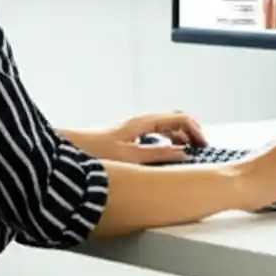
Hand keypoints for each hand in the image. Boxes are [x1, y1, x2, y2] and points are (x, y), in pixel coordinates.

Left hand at [93, 111, 207, 164]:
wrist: (71, 148)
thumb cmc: (96, 151)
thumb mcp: (131, 156)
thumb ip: (158, 155)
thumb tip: (183, 154)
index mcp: (145, 122)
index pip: (180, 118)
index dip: (196, 130)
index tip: (204, 146)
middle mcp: (142, 121)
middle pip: (175, 119)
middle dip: (191, 131)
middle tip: (200, 148)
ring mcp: (135, 127)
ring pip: (166, 126)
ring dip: (180, 136)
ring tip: (188, 152)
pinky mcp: (130, 134)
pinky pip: (157, 132)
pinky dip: (168, 139)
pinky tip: (168, 152)